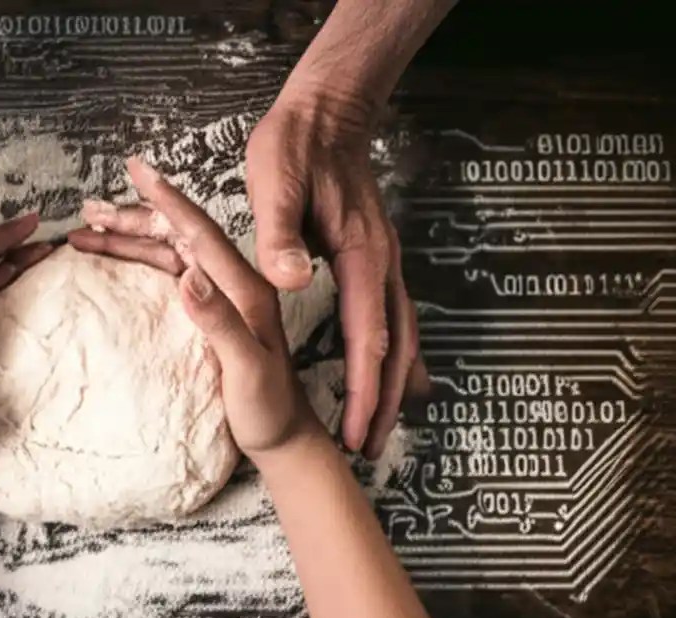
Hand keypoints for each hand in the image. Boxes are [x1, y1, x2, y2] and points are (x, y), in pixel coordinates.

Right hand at [72, 158, 322, 457]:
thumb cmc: (269, 410)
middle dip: (132, 217)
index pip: (198, 233)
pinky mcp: (207, 314)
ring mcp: (219, 297)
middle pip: (176, 236)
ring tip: (88, 232)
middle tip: (89, 210)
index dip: (167, 199)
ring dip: (130, 239)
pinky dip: (139, 262)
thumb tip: (187, 275)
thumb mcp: (248, 368)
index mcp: (244, 288)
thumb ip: (221, 322)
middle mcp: (232, 284)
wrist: (285, 437)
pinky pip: (167, 275)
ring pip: (168, 253)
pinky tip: (118, 261)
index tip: (138, 170)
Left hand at [245, 81, 427, 457]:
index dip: (362, 389)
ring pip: (402, 335)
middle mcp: (382, 264)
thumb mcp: (274, 185)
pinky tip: (393, 375)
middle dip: (384, 403)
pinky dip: (396, 355)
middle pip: (396, 347)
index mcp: (359, 255)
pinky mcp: (373, 258)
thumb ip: (280, 233)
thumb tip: (291, 280)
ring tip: (379, 429)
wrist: (325, 110)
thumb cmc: (292, 147)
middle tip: (368, 450)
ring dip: (393, 384)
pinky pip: (394, 317)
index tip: (354, 431)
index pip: (368, 337)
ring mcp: (383, 261)